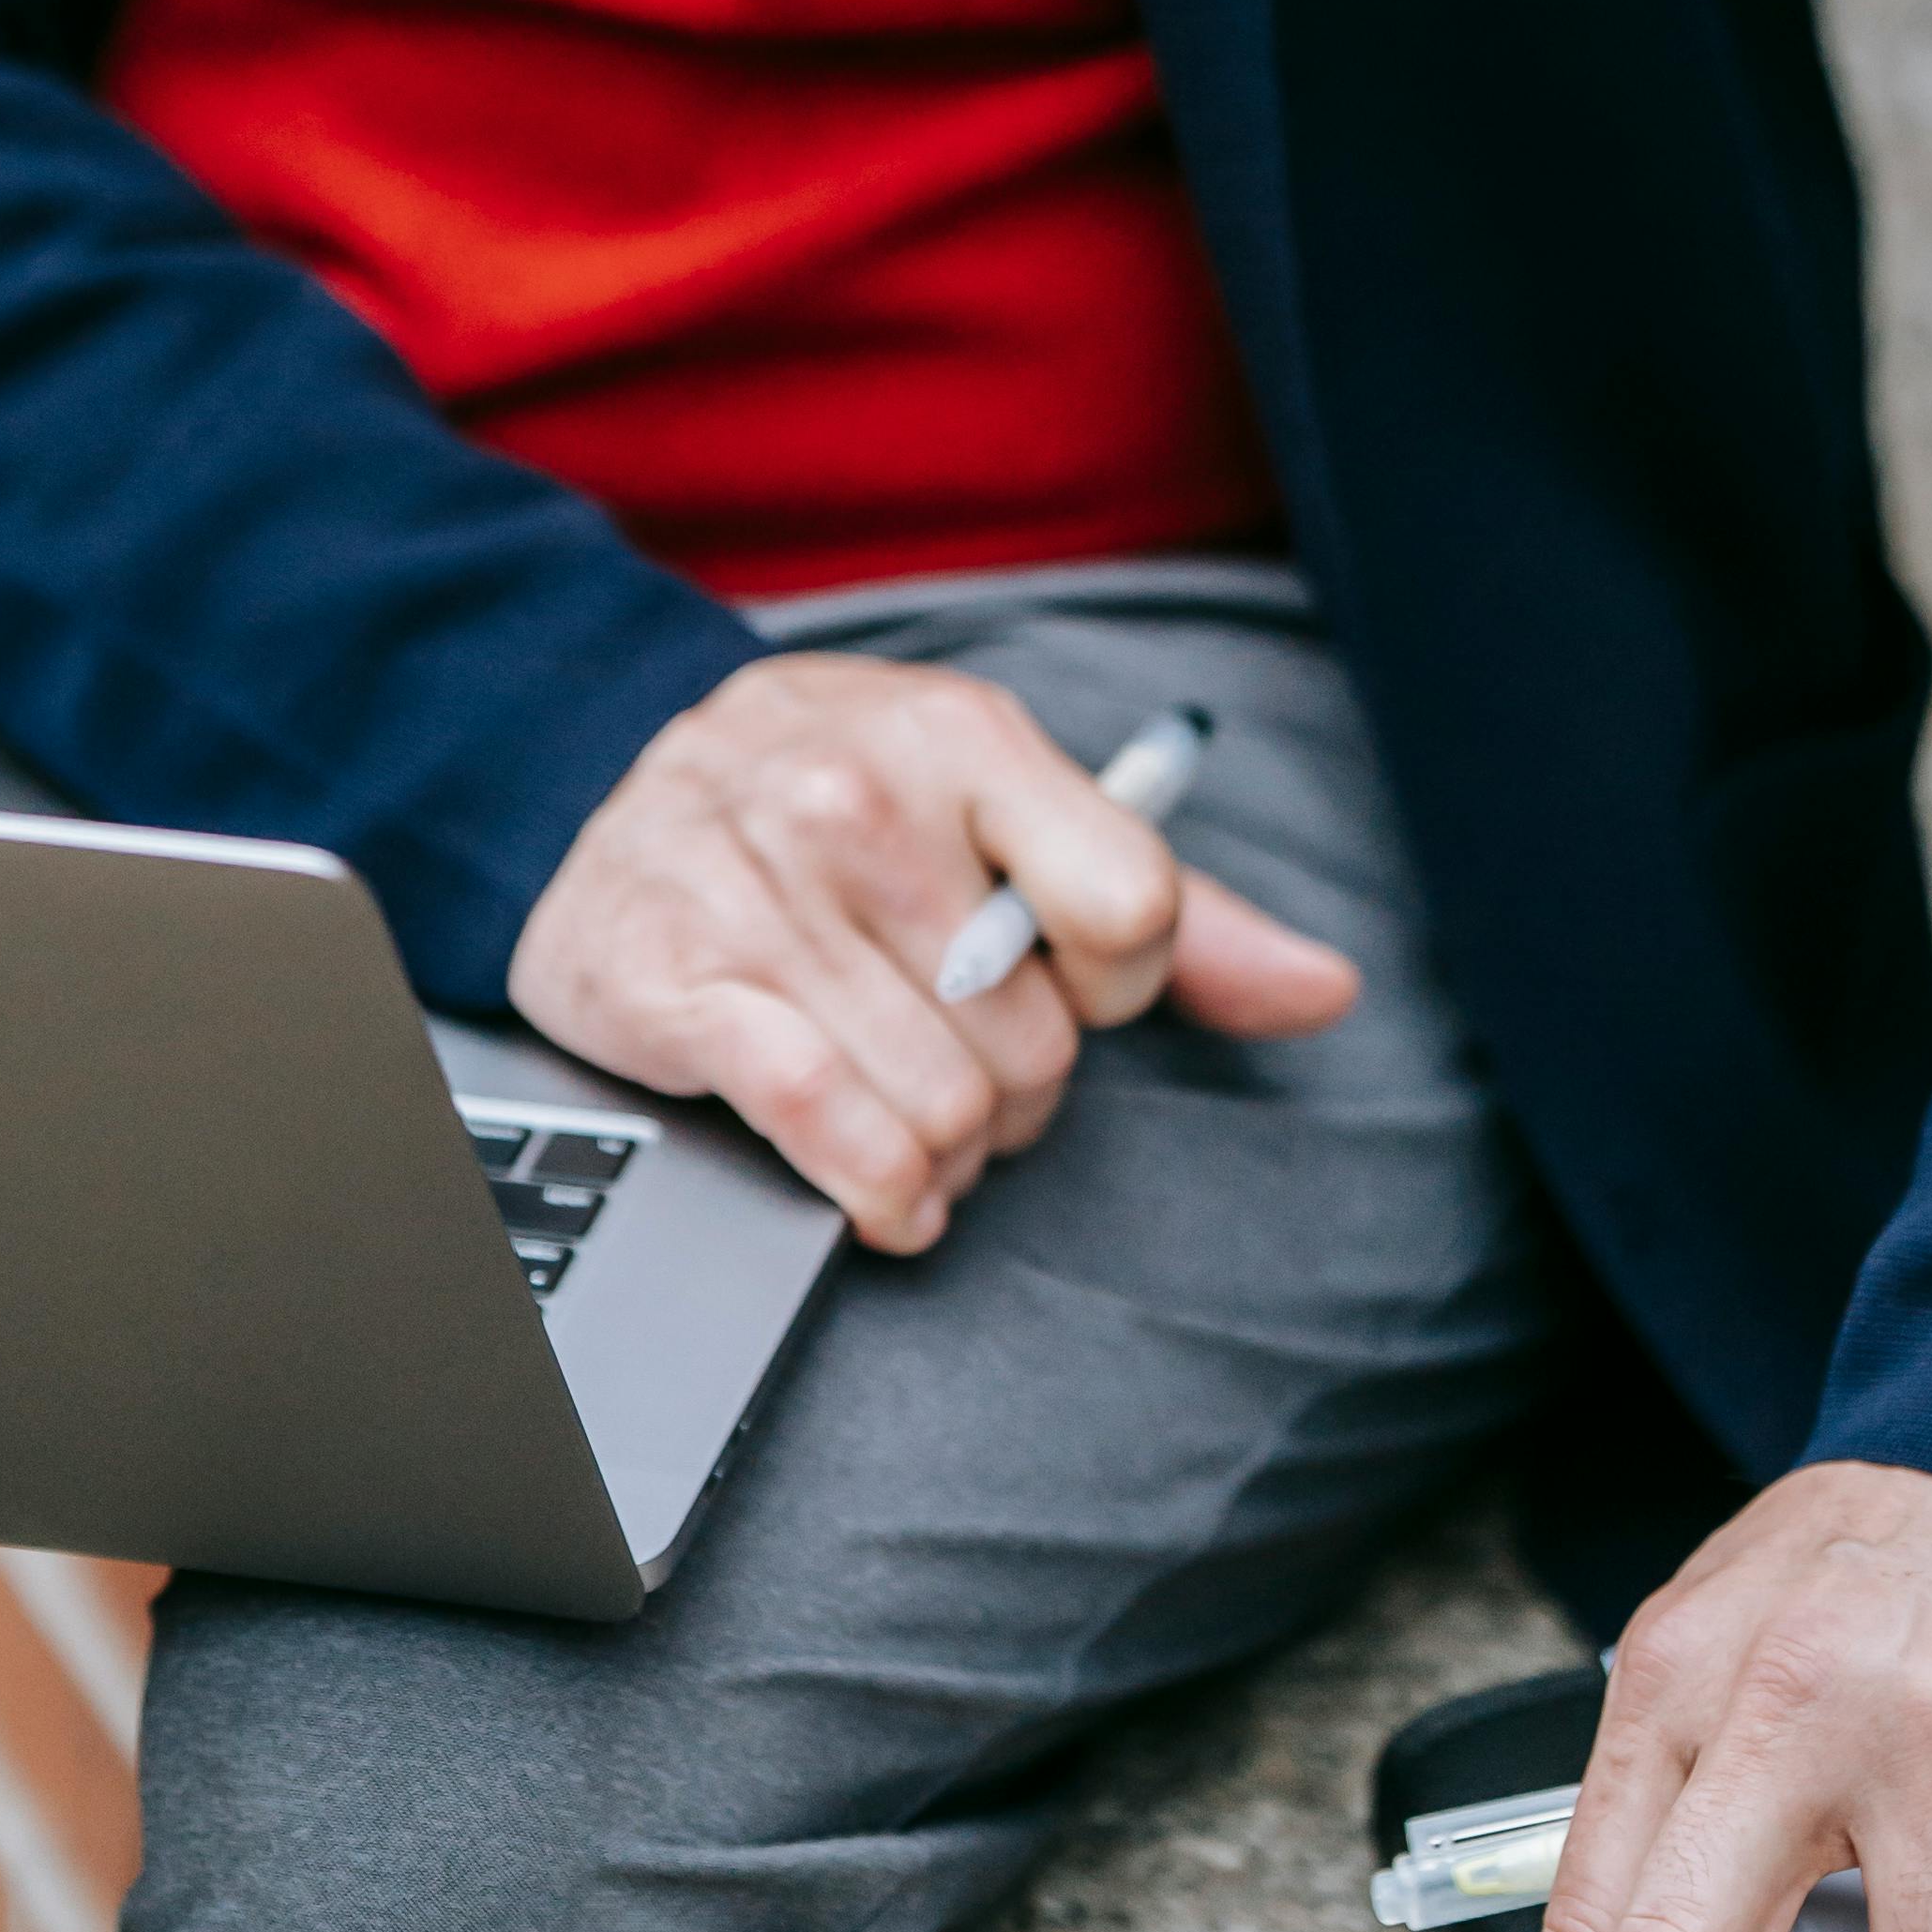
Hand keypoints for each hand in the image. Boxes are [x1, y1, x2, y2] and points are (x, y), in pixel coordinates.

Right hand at [507, 653, 1358, 1247]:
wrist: (605, 776)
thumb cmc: (847, 805)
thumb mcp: (1008, 809)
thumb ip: (1174, 909)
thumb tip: (1327, 989)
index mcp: (964, 737)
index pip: (1133, 910)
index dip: (1116, 983)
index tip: (1062, 973)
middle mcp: (859, 798)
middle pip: (1036, 1044)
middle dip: (1017, 1086)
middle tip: (962, 1051)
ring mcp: (760, 886)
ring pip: (942, 1109)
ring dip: (944, 1150)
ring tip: (909, 1106)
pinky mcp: (678, 979)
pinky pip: (830, 1131)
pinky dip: (877, 1194)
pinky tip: (880, 1191)